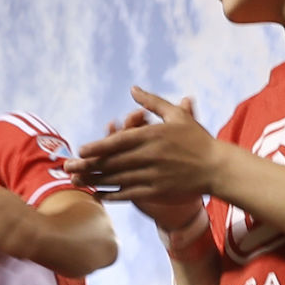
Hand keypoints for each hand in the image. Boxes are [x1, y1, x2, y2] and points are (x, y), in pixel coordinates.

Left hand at [77, 91, 227, 235]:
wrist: (217, 168)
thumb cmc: (196, 139)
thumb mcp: (177, 115)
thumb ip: (152, 102)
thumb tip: (132, 88)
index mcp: (154, 135)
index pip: (120, 141)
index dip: (98, 147)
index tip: (81, 150)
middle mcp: (151, 156)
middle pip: (113, 162)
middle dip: (88, 166)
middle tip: (67, 167)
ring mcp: (154, 175)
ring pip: (118, 179)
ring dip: (95, 181)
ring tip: (75, 181)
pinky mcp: (157, 191)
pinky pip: (130, 194)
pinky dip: (112, 195)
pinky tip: (98, 195)